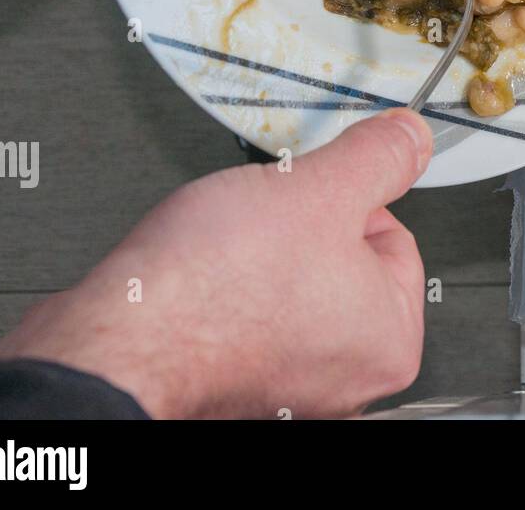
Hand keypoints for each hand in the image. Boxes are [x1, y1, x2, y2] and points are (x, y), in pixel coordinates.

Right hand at [0, 109, 432, 418]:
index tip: (312, 197)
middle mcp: (347, 378)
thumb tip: (412, 139)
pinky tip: (203, 280)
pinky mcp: (233, 382)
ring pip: (291, 285)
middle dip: (303, 230)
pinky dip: (226, 290)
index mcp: (389, 341)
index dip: (347, 202)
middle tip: (265, 224)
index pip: (396, 239)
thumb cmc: (210, 289)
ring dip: (262, 256)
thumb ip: (378, 157)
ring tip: (229, 252)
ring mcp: (288, 386)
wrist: (112, 341)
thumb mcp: (320, 187)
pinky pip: (245, 314)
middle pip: (343, 263)